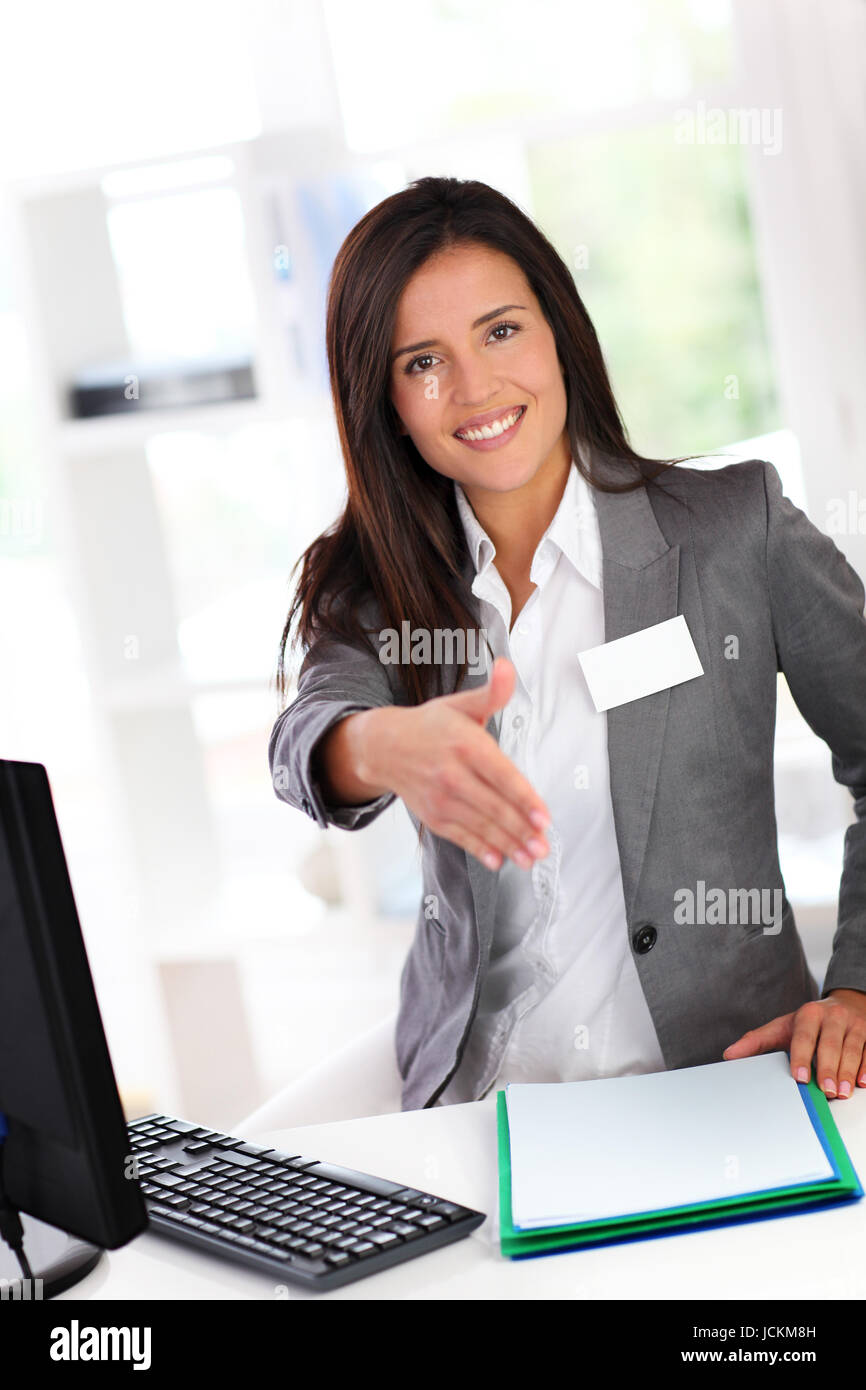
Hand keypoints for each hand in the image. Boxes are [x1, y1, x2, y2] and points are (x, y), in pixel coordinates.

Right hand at [361, 656, 549, 870]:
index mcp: (465, 744)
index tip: (543, 817)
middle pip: (493, 807)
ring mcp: (441, 798)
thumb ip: (492, 693)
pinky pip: (461, 837)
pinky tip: (498, 861)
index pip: (501, 775)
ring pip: (480, 826)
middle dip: (521, 830)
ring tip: (530, 857)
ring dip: (508, 845)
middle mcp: (452, 774)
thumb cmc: (431, 726)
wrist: (384, 747)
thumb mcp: (462, 705)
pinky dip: (480, 850)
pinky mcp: (434, 816)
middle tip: (544, 846)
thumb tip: (508, 668)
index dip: (524, 799)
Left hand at [722, 988, 865, 1097]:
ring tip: (841, 1092)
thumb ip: (757, 1041)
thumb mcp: (782, 1027)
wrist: (845, 1004)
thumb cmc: (810, 1021)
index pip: (804, 1036)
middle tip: (826, 1091)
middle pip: (831, 1044)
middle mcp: (833, 1016)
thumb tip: (729, 1055)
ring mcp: (854, 1025)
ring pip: (852, 1049)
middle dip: (828, 1069)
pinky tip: (862, 1083)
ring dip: (847, 1073)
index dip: (802, 1056)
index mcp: (808, 1013)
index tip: (800, 1076)